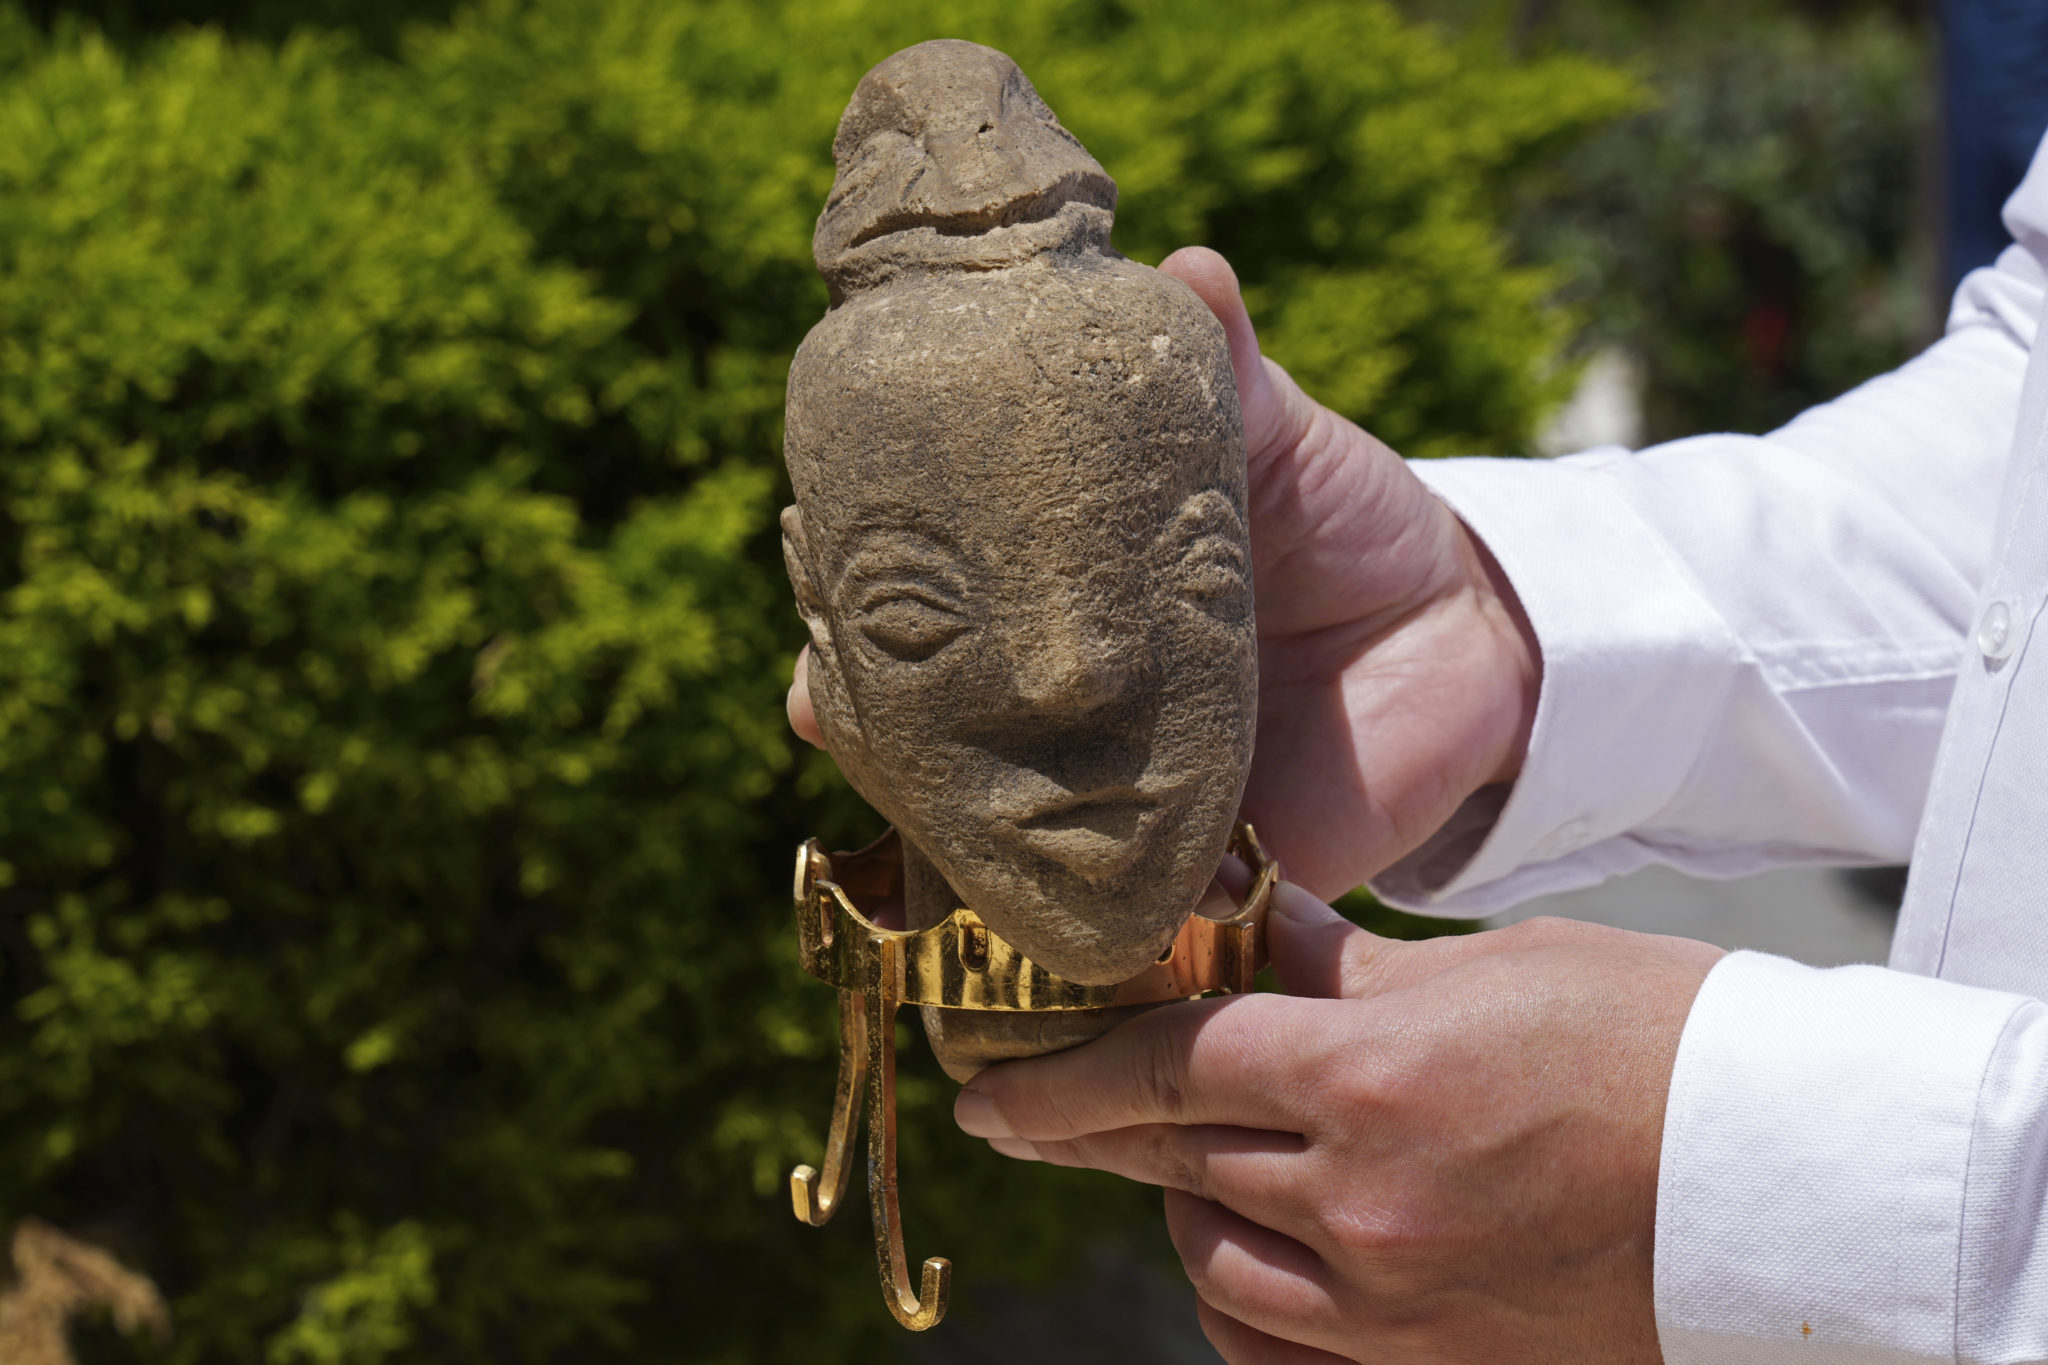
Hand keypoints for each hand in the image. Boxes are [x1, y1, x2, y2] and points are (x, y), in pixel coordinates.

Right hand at [790, 247, 1539, 896]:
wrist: (1470, 639)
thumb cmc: (1345, 520)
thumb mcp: (1279, 443)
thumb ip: (1229, 378)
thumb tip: (1189, 268)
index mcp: (1056, 595)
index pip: (924, 604)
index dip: (855, 604)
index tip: (808, 585)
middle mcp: (1063, 706)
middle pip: (935, 734)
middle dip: (874, 732)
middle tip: (824, 712)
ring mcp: (1116, 798)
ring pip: (1007, 836)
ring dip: (956, 836)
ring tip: (913, 826)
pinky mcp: (1197, 874)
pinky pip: (1128, 911)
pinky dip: (1089, 915)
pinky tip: (1051, 909)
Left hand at [954, 879, 1724, 1362]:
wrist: (1796, 1181)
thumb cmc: (1661, 1039)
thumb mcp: (1492, 966)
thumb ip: (1341, 965)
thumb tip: (1241, 934)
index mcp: (1372, 1075)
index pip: (1165, 1064)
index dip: (1058, 1069)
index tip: (987, 1076)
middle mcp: (1362, 1203)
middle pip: (1168, 1161)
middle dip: (1078, 1129)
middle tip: (1019, 1109)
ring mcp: (1395, 1306)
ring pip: (1214, 1264)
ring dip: (1177, 1204)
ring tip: (1183, 1158)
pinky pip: (1276, 1348)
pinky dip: (1240, 1295)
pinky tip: (1246, 1252)